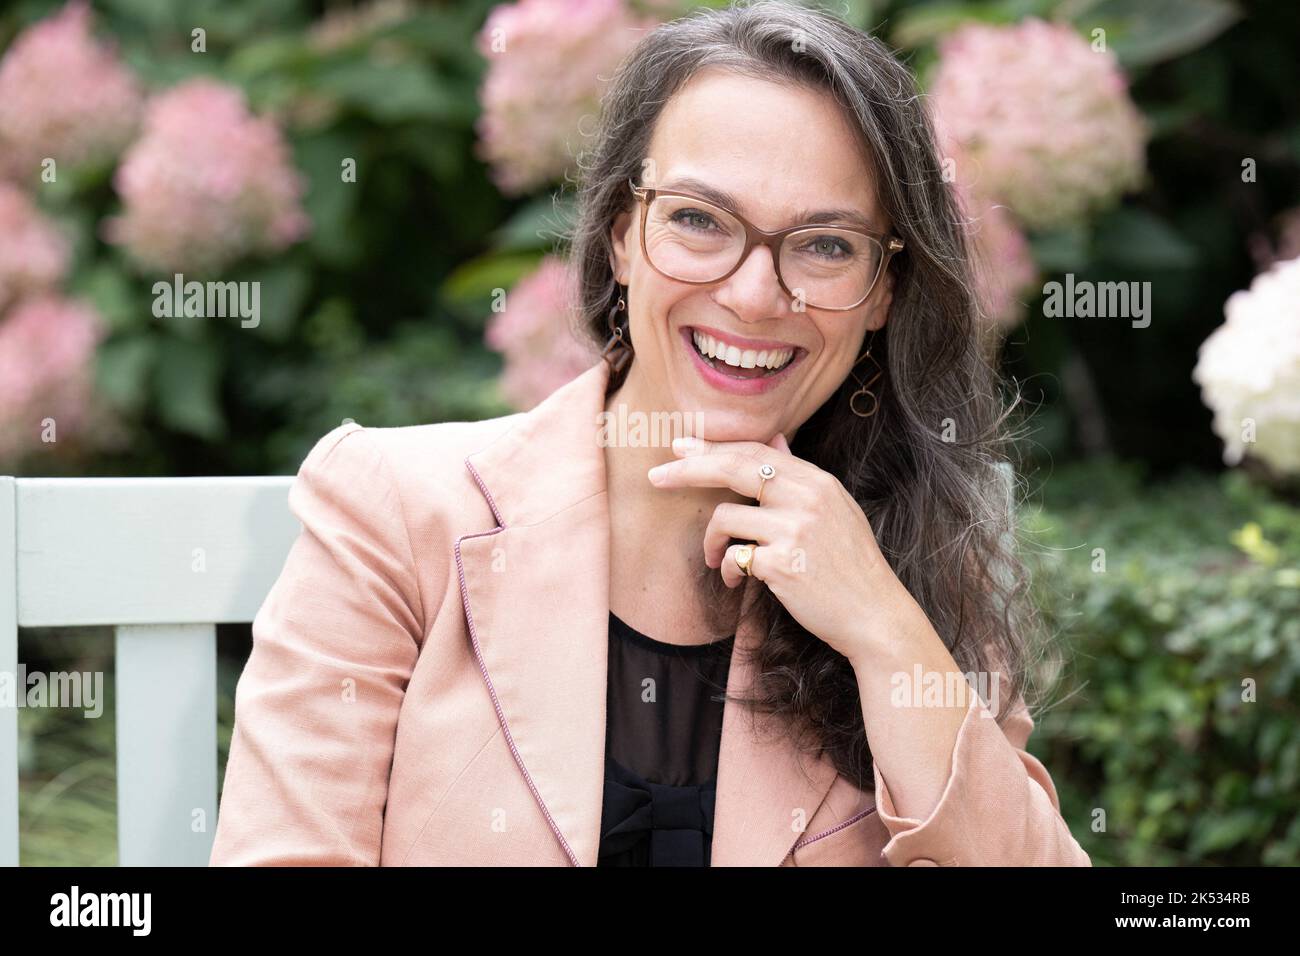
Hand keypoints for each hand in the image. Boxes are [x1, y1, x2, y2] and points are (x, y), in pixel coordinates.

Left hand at [646, 433, 914, 661]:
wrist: (875, 615)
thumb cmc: (850, 566)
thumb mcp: (834, 510)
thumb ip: (800, 476)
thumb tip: (775, 438)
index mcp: (818, 482)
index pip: (756, 453)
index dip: (713, 449)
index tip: (679, 449)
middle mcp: (808, 499)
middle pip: (734, 469)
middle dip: (688, 471)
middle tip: (655, 478)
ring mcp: (796, 530)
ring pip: (726, 518)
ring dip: (712, 542)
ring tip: (719, 560)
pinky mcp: (783, 564)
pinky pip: (736, 557)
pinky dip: (730, 570)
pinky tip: (738, 581)